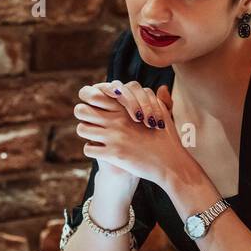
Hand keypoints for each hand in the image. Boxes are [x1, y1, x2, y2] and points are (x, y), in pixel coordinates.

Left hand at [75, 81, 191, 186]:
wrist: (170, 164)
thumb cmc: (167, 138)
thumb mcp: (164, 114)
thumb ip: (157, 99)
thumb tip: (162, 87)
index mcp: (126, 108)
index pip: (95, 94)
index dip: (90, 98)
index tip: (94, 104)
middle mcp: (117, 120)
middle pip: (81, 110)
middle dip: (83, 114)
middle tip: (89, 120)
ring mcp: (113, 137)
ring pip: (81, 129)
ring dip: (86, 132)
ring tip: (94, 136)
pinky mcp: (112, 154)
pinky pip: (88, 149)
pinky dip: (92, 150)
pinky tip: (100, 150)